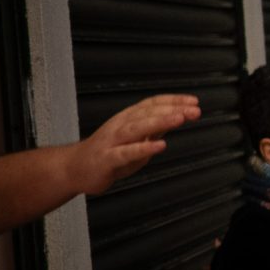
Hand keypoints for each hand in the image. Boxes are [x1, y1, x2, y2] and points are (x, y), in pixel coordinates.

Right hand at [74, 94, 200, 195]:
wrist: (75, 169)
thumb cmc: (109, 153)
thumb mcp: (138, 139)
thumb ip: (156, 129)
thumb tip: (178, 116)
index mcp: (128, 118)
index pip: (152, 104)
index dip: (173, 100)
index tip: (194, 101)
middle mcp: (120, 125)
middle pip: (147, 113)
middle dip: (172, 109)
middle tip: (194, 110)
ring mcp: (112, 141)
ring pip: (136, 127)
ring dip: (159, 121)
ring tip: (179, 119)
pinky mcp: (106, 158)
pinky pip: (125, 152)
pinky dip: (143, 148)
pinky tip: (159, 146)